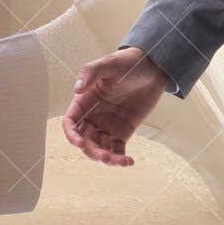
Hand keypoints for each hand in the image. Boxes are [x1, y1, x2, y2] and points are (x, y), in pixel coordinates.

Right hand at [62, 45, 167, 167]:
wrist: (153, 68)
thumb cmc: (127, 63)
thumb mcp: (108, 64)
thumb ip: (90, 73)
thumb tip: (76, 89)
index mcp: (84, 101)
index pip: (70, 122)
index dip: (71, 135)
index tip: (81, 143)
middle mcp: (93, 116)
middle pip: (85, 140)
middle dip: (92, 151)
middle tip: (106, 156)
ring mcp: (108, 125)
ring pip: (100, 149)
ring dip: (107, 158)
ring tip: (121, 161)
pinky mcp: (123, 132)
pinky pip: (117, 150)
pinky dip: (121, 159)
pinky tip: (129, 162)